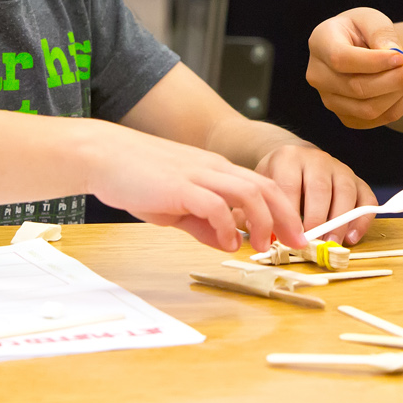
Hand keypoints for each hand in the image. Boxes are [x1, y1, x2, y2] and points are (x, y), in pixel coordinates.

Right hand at [87, 127, 306, 252]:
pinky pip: (214, 204)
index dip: (284, 211)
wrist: (103, 155)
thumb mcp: (177, 207)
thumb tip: (229, 243)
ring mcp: (198, 174)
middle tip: (299, 243)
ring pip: (248, 192)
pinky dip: (227, 224)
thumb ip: (203, 224)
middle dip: (288, 216)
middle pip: (265, 187)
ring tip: (266, 246)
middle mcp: (213, 168)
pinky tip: (228, 242)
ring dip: (264, 221)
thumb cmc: (136, 178)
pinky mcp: (179, 185)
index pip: (263, 186)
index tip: (294, 236)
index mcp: (215, 171)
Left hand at [256, 143, 376, 243]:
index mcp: (289, 159)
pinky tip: (351, 238)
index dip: (289, 214)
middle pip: (320, 188)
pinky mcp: (357, 179)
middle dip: (317, 219)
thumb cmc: (278, 178)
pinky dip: (362, 219)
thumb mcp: (263, 185)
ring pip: (345, 192)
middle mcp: (317, 160)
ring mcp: (340, 168)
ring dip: (340, 222)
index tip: (288, 237)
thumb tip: (266, 237)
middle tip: (311, 243)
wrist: (296, 158)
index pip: (290, 186)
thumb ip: (262, 208)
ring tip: (331, 244)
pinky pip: (366, 199)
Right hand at [306, 8, 402, 128]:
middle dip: (393, 80)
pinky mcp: (344, 116)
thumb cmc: (363, 29)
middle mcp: (317, 75)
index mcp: (320, 43)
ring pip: (367, 109)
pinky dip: (397, 107)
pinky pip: (374, 120)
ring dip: (397, 95)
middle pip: (356, 88)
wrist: (355, 47)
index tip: (402, 57)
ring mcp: (328, 99)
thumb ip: (381, 33)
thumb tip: (393, 54)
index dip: (374, 62)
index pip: (341, 59)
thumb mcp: (371, 19)